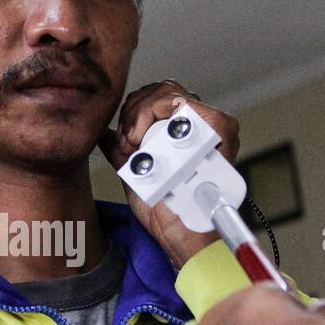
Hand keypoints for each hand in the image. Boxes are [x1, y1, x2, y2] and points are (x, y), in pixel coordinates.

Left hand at [99, 79, 239, 267]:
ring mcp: (210, 130)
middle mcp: (200, 128)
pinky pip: (189, 105)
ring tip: (137, 145)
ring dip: (143, 114)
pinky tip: (147, 139)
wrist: (180, 236)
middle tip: (129, 143)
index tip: (125, 140)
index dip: (134, 111)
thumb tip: (105, 133)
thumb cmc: (165, 214)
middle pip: (164, 88)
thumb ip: (124, 153)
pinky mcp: (219, 133)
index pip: (158, 97)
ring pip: (172, 92)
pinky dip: (160, 115)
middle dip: (135, 111)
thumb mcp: (136, 178)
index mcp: (183, 135)